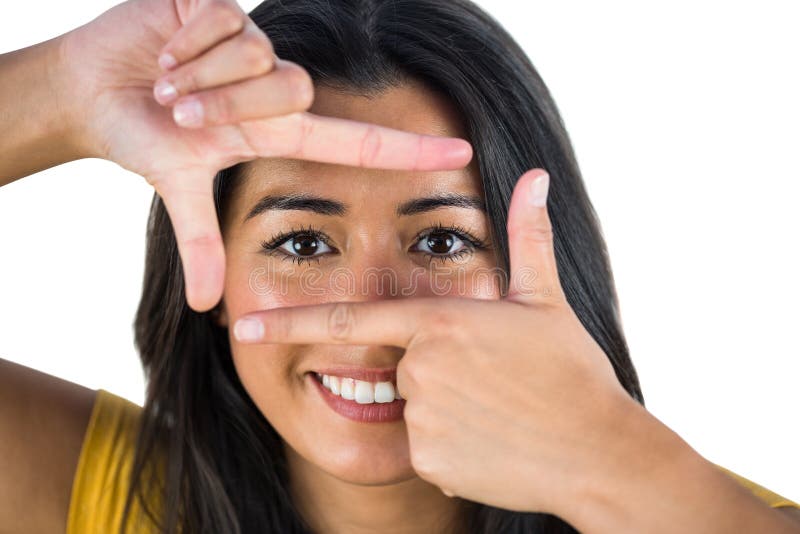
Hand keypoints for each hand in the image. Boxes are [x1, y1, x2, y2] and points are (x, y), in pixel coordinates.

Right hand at [61, 0, 471, 310]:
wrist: (94, 89)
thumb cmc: (143, 135)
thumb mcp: (176, 186)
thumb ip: (201, 241)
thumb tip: (205, 308)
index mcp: (277, 131)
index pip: (356, 141)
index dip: (410, 149)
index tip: (462, 153)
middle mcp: (276, 86)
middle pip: (291, 90)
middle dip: (224, 105)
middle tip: (179, 110)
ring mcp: (254, 44)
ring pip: (255, 56)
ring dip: (198, 76)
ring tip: (168, 80)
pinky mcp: (225, 4)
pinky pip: (223, 20)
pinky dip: (183, 40)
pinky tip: (167, 47)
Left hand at [230, 169, 638, 516]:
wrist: (598, 452)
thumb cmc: (572, 373)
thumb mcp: (546, 301)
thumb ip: (528, 236)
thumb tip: (536, 178)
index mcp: (439, 321)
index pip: (348, 319)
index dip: (291, 323)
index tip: (243, 327)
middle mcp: (421, 368)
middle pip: (401, 366)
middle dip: (436, 371)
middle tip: (491, 383)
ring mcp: (422, 418)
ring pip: (415, 408)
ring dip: (447, 408)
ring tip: (497, 411)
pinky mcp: (430, 460)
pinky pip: (427, 446)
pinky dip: (452, 444)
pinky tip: (492, 442)